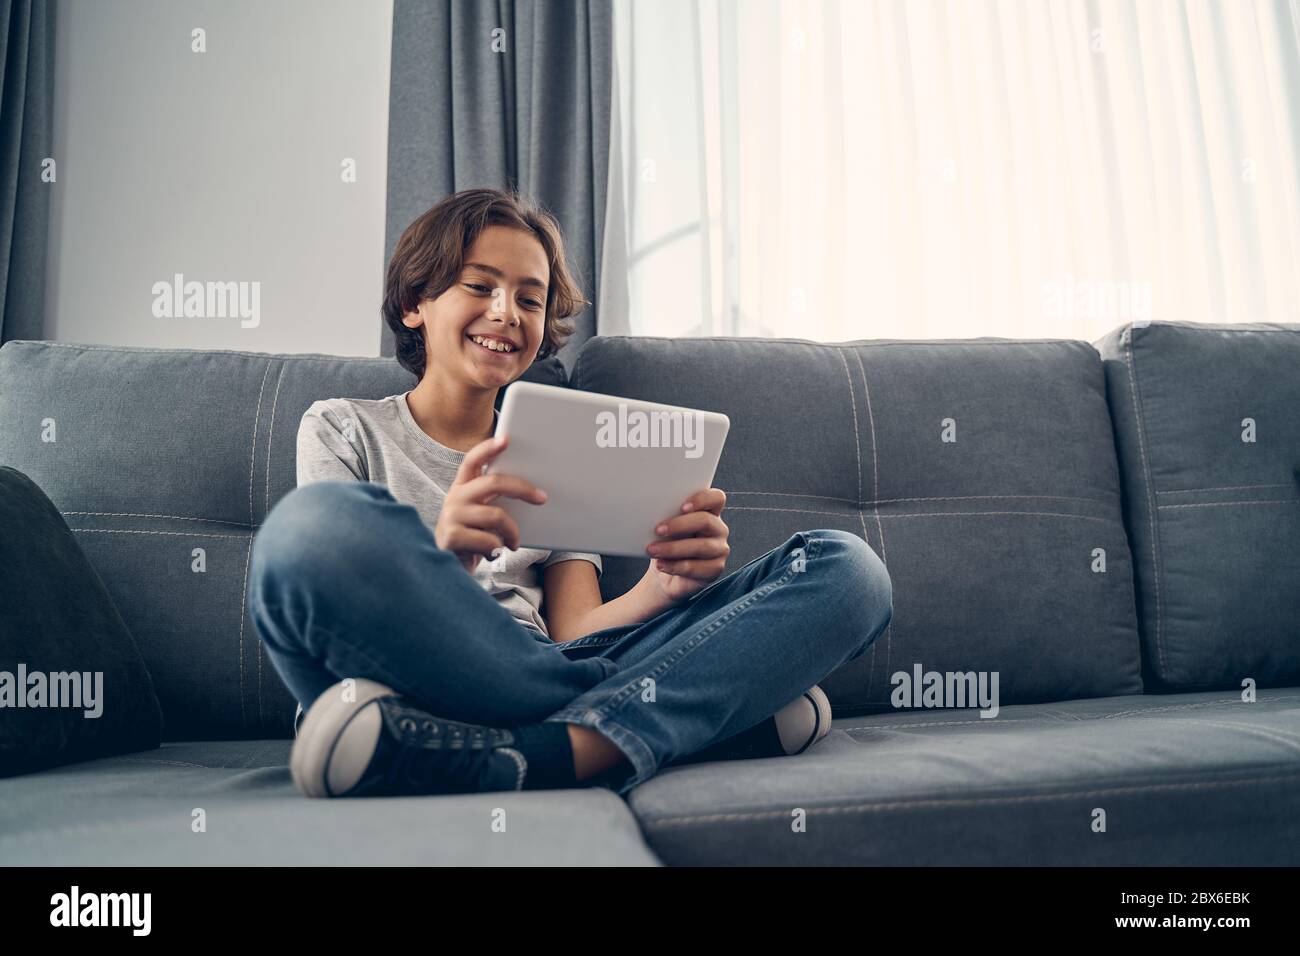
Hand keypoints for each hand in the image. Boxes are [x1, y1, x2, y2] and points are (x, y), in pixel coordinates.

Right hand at [434, 433, 547, 573]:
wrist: (447, 568)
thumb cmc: (472, 538)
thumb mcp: (482, 516)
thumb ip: (496, 501)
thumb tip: (533, 493)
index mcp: (462, 487)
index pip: (472, 461)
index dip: (488, 449)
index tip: (506, 439)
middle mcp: (454, 497)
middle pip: (493, 482)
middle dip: (523, 488)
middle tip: (542, 498)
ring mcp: (451, 516)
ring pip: (497, 515)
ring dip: (512, 532)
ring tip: (514, 542)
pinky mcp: (450, 537)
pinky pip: (489, 540)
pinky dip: (498, 548)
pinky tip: (493, 554)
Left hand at [643, 488, 729, 603]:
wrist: (664, 572)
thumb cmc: (666, 542)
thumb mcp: (666, 527)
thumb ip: (667, 516)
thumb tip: (652, 511)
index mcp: (710, 512)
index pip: (716, 498)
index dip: (702, 499)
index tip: (682, 506)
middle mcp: (718, 529)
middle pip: (706, 521)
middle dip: (679, 525)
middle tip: (658, 530)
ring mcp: (720, 549)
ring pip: (701, 546)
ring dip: (673, 548)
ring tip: (653, 550)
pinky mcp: (715, 568)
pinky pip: (696, 567)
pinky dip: (675, 566)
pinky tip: (661, 564)